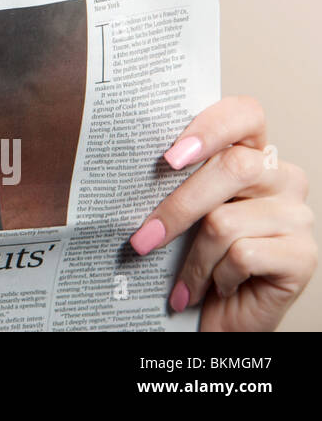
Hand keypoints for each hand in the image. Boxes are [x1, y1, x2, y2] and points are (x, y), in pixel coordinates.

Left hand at [129, 96, 315, 330]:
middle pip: (231, 168)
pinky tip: (216, 288)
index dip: (211, 127)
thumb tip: (128, 164)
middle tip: (141, 239)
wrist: (223, 317)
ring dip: (192, 260)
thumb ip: (175, 180)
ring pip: (225, 220)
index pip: (246, 114)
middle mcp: (283, 178)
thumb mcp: (183, 212)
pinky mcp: (304, 254)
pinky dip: (216, 277)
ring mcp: (298, 215)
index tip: (170, 156)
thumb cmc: (198, 258)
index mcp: (253, 154)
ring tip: (183, 281)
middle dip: (176, 208)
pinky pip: (242, 255)